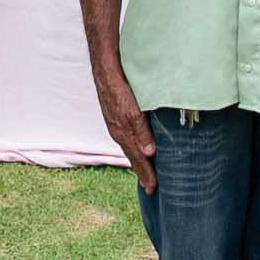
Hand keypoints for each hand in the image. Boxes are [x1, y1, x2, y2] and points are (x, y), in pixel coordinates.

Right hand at [94, 69, 157, 193]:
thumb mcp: (133, 112)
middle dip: (142, 171)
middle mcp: (119, 133)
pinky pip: (127, 137)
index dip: (146, 174)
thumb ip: (141, 131)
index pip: (137, 159)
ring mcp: (116, 125)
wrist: (106, 71)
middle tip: (151, 187)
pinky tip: (139, 146)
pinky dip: (134, 147)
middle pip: (132, 157)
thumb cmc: (120, 90)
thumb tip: (149, 153)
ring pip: (129, 147)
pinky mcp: (116, 117)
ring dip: (138, 160)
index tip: (153, 188)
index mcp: (123, 134)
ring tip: (146, 170)